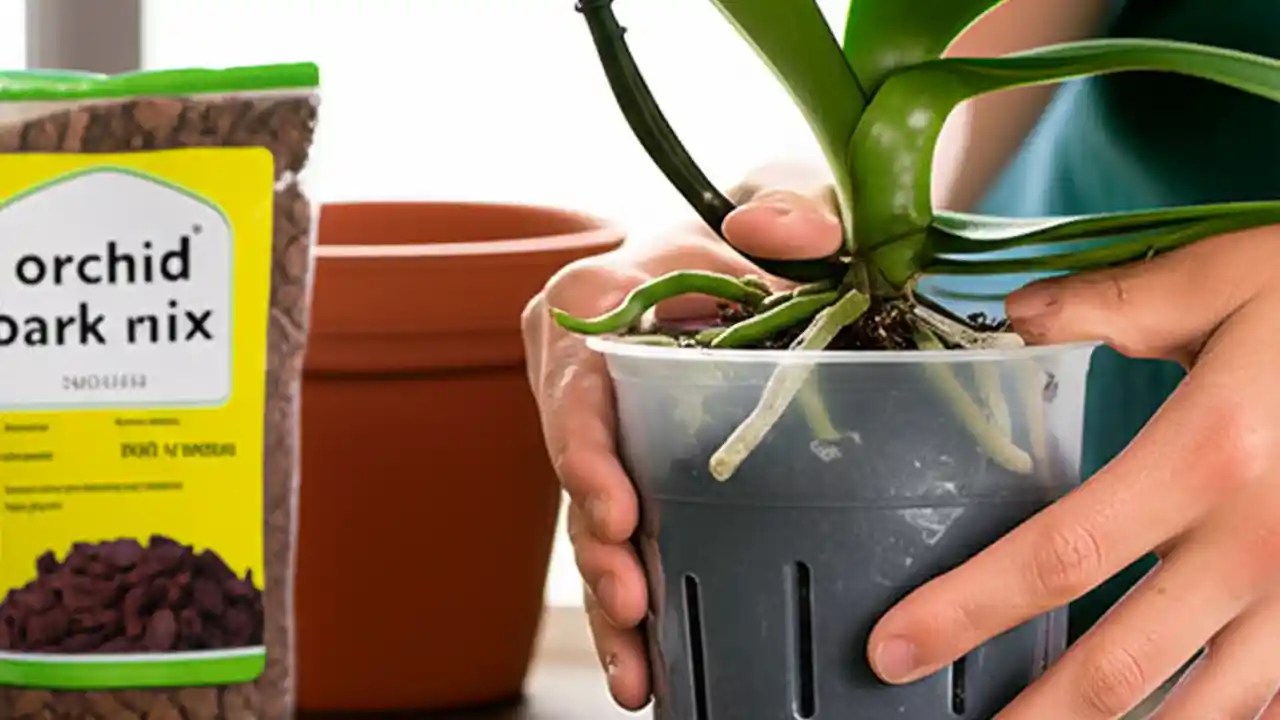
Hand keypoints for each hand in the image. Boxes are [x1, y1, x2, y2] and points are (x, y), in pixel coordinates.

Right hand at [521, 164, 841, 708]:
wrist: (737, 267)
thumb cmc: (748, 236)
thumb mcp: (777, 207)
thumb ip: (789, 207)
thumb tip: (771, 231)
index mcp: (594, 301)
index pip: (577, 377)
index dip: (586, 447)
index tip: (619, 509)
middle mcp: (577, 373)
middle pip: (571, 464)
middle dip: (598, 540)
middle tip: (631, 596)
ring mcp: (593, 430)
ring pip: (586, 518)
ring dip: (609, 592)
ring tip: (638, 666)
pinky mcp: (618, 469)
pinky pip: (613, 537)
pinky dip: (629, 601)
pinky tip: (648, 666)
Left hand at [866, 226, 1279, 718]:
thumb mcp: (1232, 281)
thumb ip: (1113, 306)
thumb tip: (1016, 315)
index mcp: (1208, 460)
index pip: (1057, 557)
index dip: (966, 613)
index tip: (897, 650)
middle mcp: (1261, 548)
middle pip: (1120, 666)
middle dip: (1032, 718)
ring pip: (1208, 711)